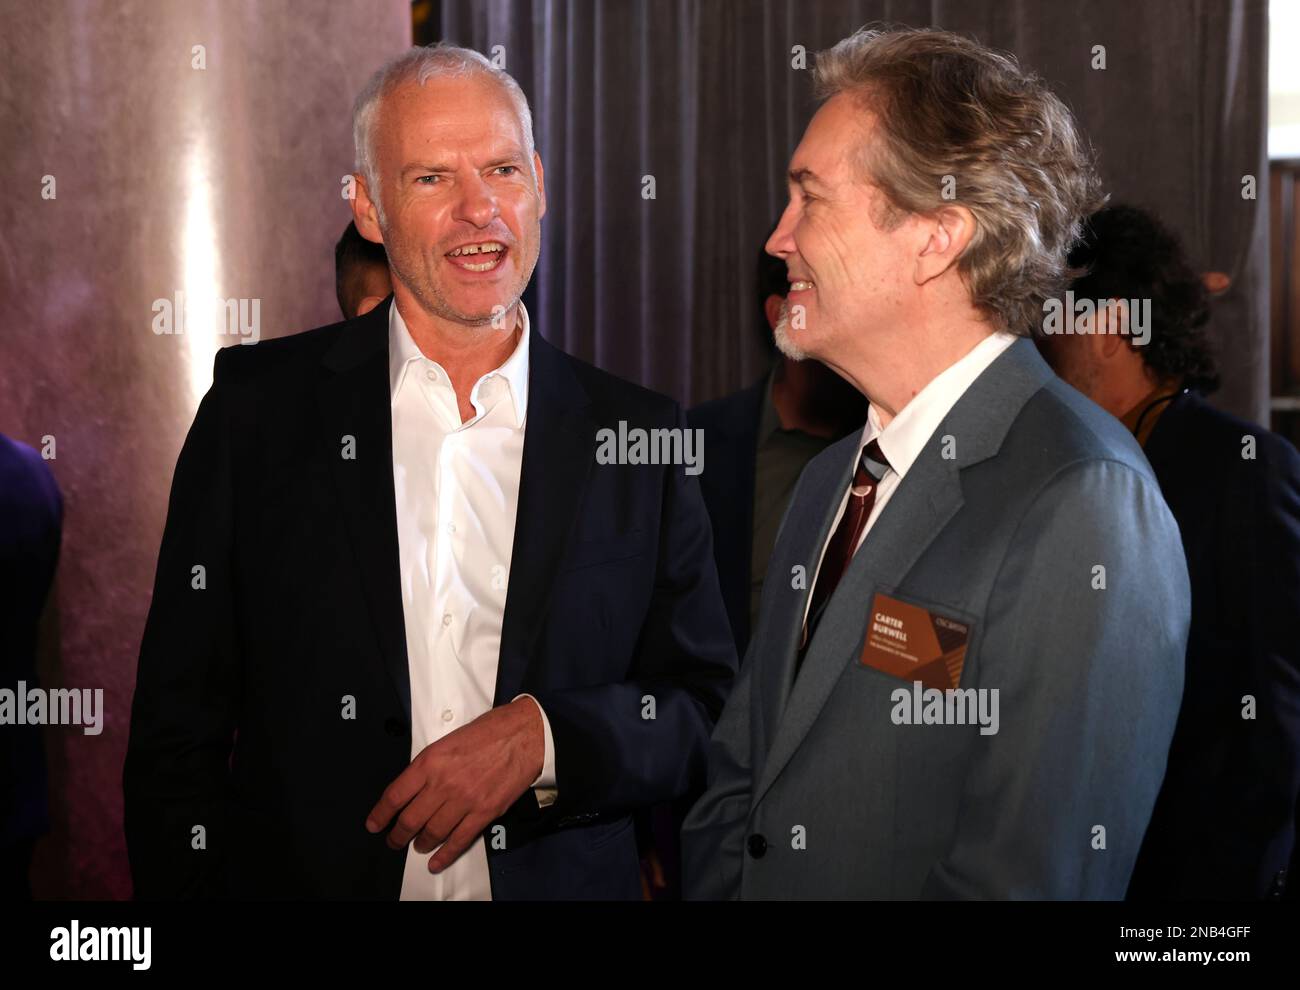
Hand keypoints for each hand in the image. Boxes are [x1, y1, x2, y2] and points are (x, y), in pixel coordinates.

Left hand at [365, 697, 544, 872]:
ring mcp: (464, 800)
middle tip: (394, 841)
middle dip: (398, 835)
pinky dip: (445, 854)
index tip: (375, 824)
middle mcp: (443, 783)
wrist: (525, 734)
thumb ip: (429, 765)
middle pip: (410, 819)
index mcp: (431, 761)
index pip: (395, 795)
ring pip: (432, 832)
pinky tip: (437, 861)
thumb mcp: (448, 740)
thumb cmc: (490, 731)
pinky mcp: (484, 812)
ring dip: (421, 844)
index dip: (381, 814)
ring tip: (418, 846)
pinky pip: (459, 840)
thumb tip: (414, 788)